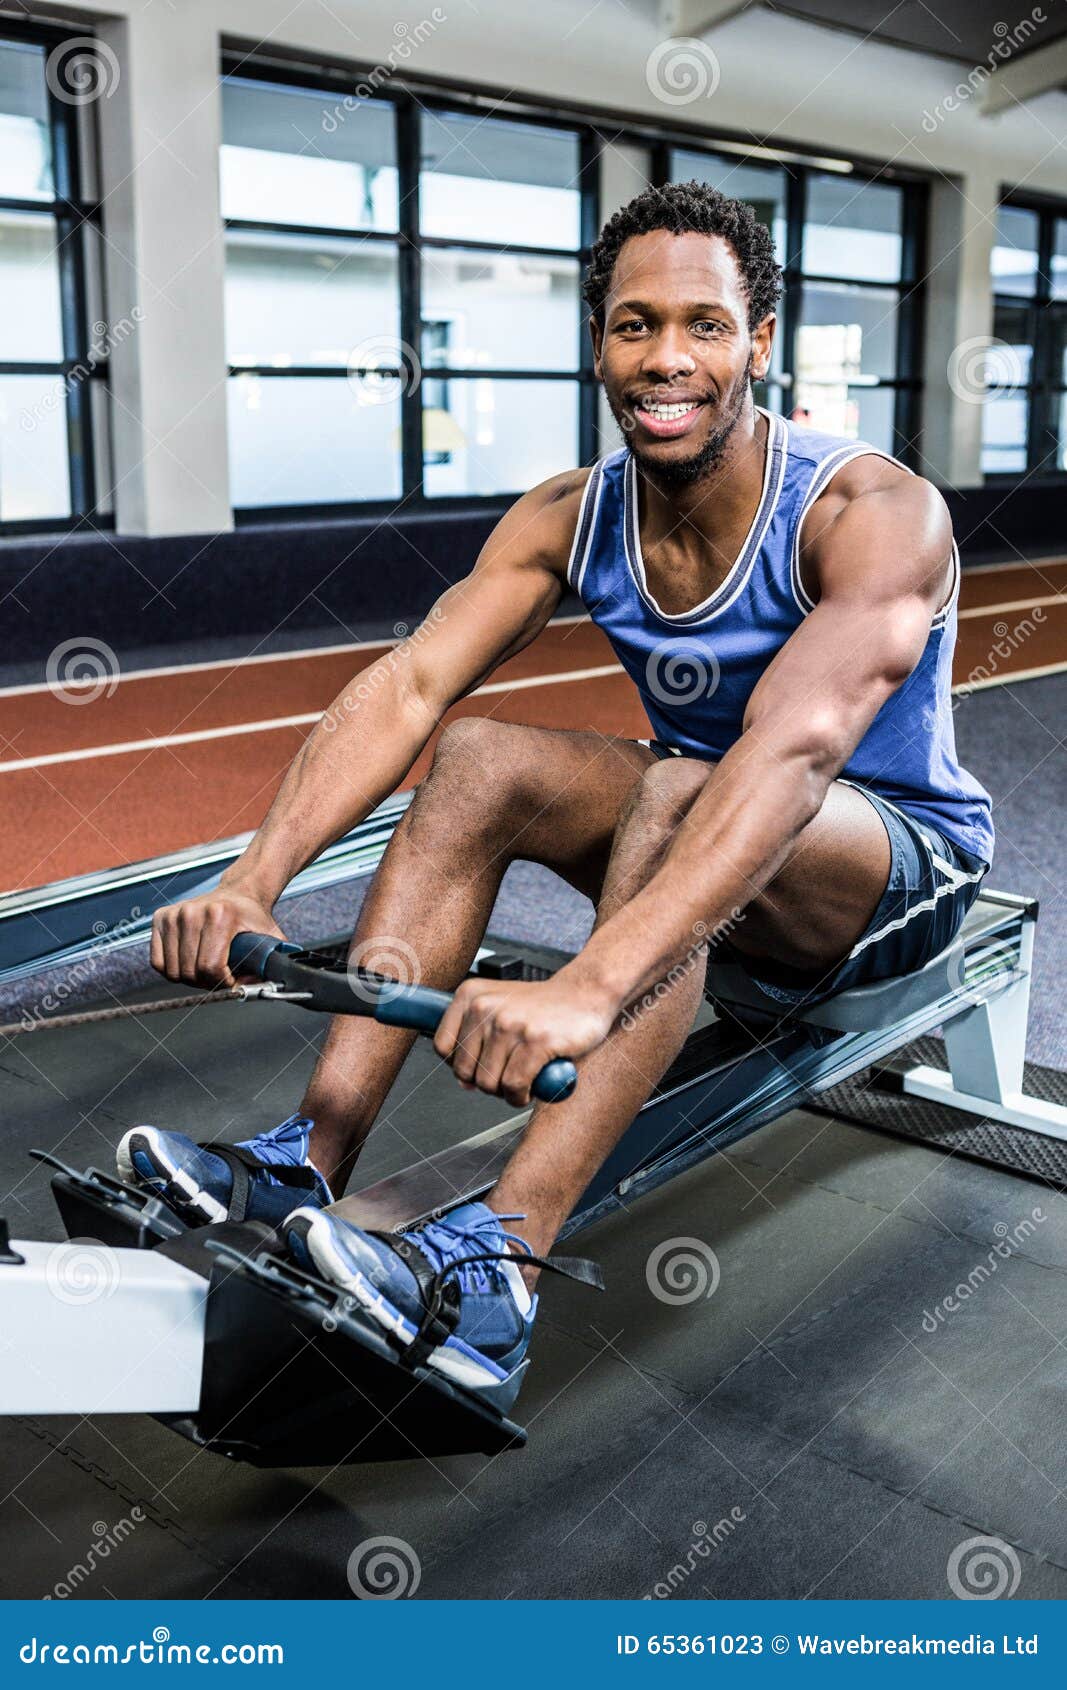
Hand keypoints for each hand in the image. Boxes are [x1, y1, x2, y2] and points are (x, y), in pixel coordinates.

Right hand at [150, 885, 284, 986]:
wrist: (238, 893)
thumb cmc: (250, 916)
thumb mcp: (269, 938)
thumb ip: (269, 964)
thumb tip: (258, 989)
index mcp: (219, 915)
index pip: (210, 967)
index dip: (222, 982)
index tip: (231, 980)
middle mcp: (192, 912)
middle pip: (190, 972)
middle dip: (207, 983)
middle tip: (220, 977)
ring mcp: (174, 915)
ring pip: (173, 971)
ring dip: (190, 979)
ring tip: (206, 970)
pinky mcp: (161, 918)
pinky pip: (158, 962)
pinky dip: (172, 970)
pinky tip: (189, 964)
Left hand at [433, 971, 616, 1105]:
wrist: (586, 993)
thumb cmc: (543, 1006)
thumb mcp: (499, 1007)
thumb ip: (476, 1040)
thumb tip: (463, 1083)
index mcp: (470, 995)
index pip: (442, 1047)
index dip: (460, 1065)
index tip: (480, 1066)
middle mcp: (485, 1006)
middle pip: (465, 1070)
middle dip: (485, 1082)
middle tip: (507, 1076)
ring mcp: (510, 1024)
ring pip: (489, 1083)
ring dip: (506, 1092)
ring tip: (522, 1080)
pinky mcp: (535, 1041)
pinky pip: (514, 1086)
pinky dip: (520, 1096)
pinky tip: (530, 1089)